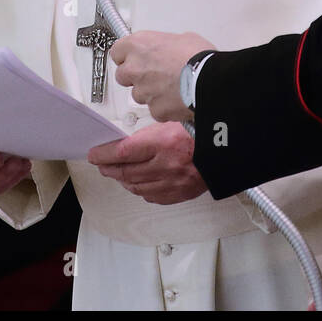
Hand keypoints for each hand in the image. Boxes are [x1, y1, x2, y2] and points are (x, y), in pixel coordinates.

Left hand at [87, 122, 206, 204]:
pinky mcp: (179, 194)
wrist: (226, 150)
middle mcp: (166, 166)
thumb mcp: (172, 123)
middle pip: (127, 172)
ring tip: (117, 174)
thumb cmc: (202, 133)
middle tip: (102, 165)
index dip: (104, 155)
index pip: (123, 152)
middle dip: (110, 169)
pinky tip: (138, 184)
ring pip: (137, 187)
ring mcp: (172, 183)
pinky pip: (152, 197)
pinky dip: (141, 190)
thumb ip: (149, 136)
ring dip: (123, 180)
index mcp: (164, 143)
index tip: (95, 155)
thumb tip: (126, 145)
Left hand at [110, 30, 214, 122]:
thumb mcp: (182, 38)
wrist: (210, 80)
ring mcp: (142, 91)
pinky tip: (178, 99)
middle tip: (153, 74)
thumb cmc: (198, 56)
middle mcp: (134, 68)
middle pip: (122, 76)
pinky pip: (155, 109)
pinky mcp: (154, 110)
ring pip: (139, 95)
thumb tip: (168, 51)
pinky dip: (164, 107)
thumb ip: (164, 45)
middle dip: (135, 76)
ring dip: (150, 92)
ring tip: (171, 87)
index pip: (117, 52)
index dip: (127, 56)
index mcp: (138, 45)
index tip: (133, 58)